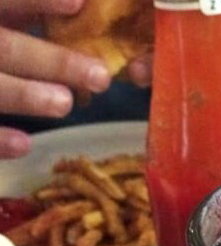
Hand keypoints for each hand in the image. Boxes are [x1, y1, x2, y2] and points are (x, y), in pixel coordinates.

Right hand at [0, 0, 111, 158]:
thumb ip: (21, 10)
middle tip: (100, 76)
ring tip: (65, 103)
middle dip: (52, 60)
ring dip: (24, 94)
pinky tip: (25, 145)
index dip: (37, 0)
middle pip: (5, 47)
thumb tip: (79, 6)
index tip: (79, 4)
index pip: (5, 0)